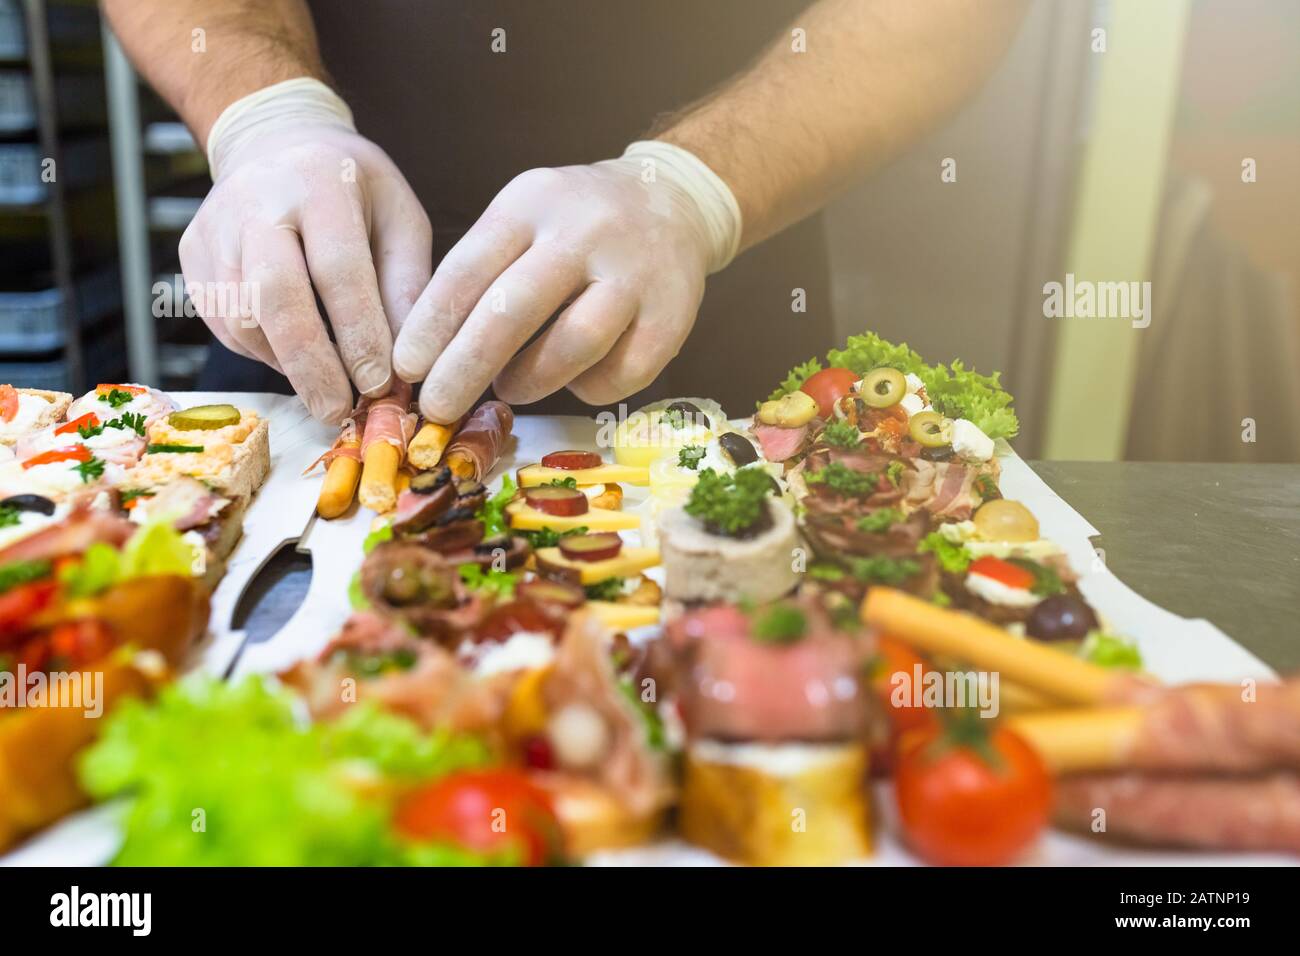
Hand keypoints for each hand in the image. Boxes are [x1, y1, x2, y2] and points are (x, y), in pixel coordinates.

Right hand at [181, 84, 430, 424]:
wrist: (275, 141)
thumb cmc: (353, 190)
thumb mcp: (400, 217)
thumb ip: (407, 285)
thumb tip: (407, 364)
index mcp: (320, 183)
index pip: (338, 270)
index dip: (358, 334)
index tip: (380, 384)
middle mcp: (257, 201)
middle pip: (274, 296)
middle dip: (310, 365)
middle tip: (339, 411)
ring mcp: (215, 229)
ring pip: (241, 318)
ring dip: (287, 364)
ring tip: (327, 386)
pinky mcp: (192, 255)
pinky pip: (224, 323)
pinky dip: (264, 351)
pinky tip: (296, 354)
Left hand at [393, 143, 738, 422]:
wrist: (673, 200)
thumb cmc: (576, 223)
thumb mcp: (523, 217)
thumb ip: (482, 272)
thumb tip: (428, 355)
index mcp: (532, 203)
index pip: (468, 269)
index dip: (431, 325)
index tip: (405, 368)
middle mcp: (585, 233)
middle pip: (513, 311)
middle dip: (465, 368)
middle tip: (438, 407)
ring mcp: (634, 274)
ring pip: (571, 346)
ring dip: (528, 381)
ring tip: (510, 389)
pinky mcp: (672, 318)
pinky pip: (620, 373)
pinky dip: (586, 387)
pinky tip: (574, 378)